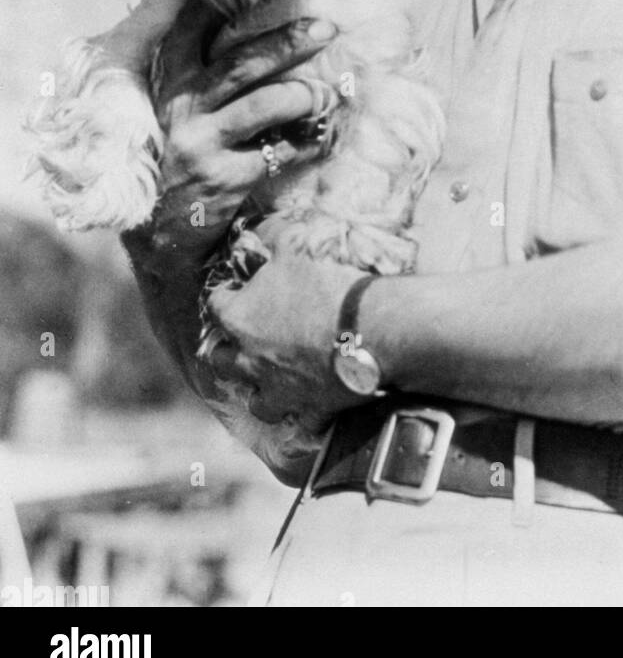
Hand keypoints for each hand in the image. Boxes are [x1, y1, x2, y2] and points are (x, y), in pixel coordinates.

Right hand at [127, 0, 337, 261]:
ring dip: (306, 95)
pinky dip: (311, 142)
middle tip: (327, 28)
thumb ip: (206, 74)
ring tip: (328, 95)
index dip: (222, 2)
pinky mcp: (222, 179)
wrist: (159, 236)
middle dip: (288, 42)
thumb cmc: (178, 159)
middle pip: (240, 63)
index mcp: (169, 82)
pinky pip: (280, 152)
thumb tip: (259, 32)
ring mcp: (200, 143)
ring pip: (264, 104)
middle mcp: (180, 107)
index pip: (191, 30)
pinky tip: (326, 137)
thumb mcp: (177, 111)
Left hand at [204, 242, 367, 431]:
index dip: (222, 296)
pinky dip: (305, 415)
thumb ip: (273, 243)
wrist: (373, 329)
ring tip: (269, 382)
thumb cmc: (329, 286)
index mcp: (240, 319)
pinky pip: (302, 421)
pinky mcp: (311, 410)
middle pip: (224, 361)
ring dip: (260, 390)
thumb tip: (260, 236)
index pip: (215, 306)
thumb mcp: (295, 248)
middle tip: (238, 341)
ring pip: (256, 401)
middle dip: (228, 350)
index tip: (229, 291)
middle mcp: (250, 360)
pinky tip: (311, 407)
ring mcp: (279, 390)